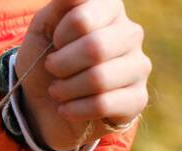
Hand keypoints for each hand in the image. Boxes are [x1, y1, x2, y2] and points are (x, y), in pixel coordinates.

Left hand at [15, 0, 149, 150]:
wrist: (43, 104)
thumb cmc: (46, 60)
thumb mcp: (44, 27)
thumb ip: (62, 4)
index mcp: (110, 9)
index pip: (83, 18)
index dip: (60, 35)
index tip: (56, 43)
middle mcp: (131, 33)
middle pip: (95, 48)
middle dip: (61, 65)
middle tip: (52, 70)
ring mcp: (138, 66)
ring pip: (99, 79)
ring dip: (66, 90)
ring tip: (57, 91)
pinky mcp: (137, 99)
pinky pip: (104, 105)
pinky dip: (74, 110)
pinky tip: (67, 109)